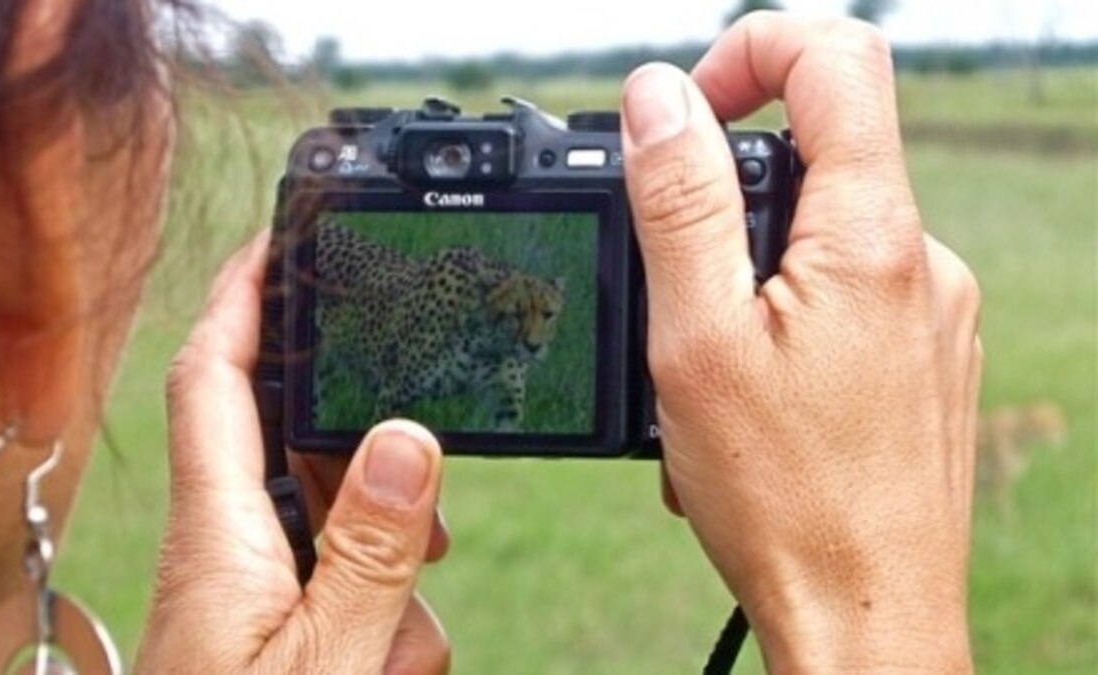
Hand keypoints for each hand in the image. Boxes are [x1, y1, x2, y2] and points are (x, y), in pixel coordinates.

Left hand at [135, 235, 450, 673]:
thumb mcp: (330, 660)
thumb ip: (370, 554)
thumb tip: (406, 440)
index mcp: (216, 539)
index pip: (211, 378)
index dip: (240, 296)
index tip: (280, 234)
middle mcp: (221, 551)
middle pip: (297, 446)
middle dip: (370, 457)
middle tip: (430, 484)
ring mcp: (245, 589)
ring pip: (337, 524)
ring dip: (389, 570)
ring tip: (404, 631)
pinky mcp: (265, 626)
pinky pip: (338, 584)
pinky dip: (383, 618)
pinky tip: (393, 660)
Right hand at [621, 12, 979, 671]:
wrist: (868, 620)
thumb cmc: (788, 502)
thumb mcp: (698, 340)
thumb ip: (678, 203)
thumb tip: (660, 98)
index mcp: (871, 236)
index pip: (835, 57)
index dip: (750, 51)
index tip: (686, 112)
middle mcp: (922, 260)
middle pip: (821, 148)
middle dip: (726, 189)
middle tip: (672, 277)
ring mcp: (932, 311)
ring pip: (823, 231)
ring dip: (748, 272)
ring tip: (706, 368)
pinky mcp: (925, 355)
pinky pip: (845, 294)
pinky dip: (783, 319)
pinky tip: (751, 397)